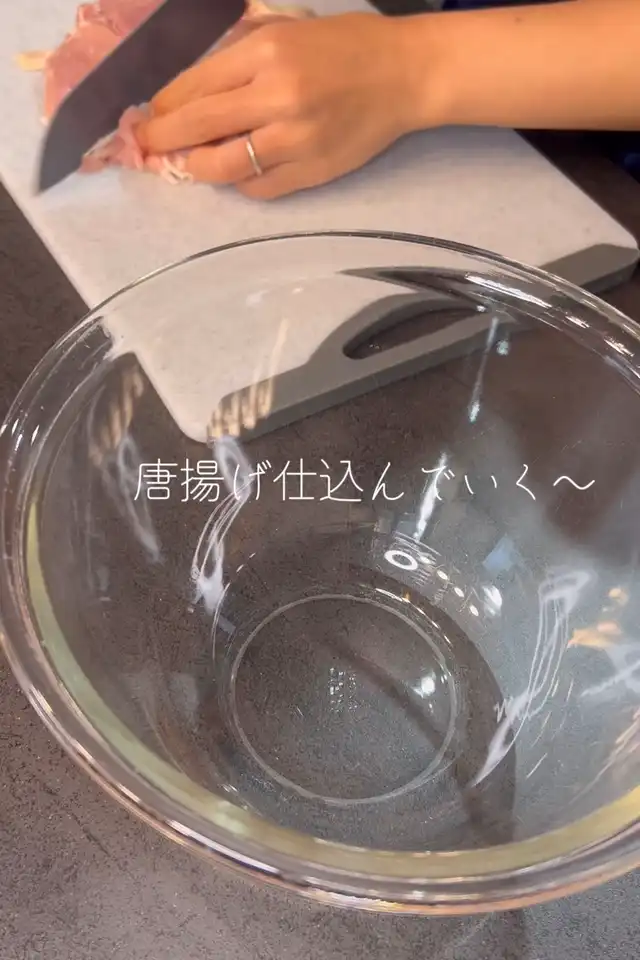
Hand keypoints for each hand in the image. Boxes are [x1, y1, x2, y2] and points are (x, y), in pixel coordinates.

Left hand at [136, 13, 422, 198]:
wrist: (404, 75)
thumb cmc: (344, 46)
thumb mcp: (286, 31)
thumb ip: (239, 58)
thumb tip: (190, 93)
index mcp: (266, 54)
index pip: (194, 87)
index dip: (162, 108)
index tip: (145, 119)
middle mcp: (277, 97)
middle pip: (198, 127)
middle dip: (162, 141)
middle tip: (145, 149)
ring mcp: (296, 139)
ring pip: (224, 166)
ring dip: (196, 168)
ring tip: (188, 164)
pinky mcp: (313, 171)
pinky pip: (260, 188)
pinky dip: (240, 183)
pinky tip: (238, 172)